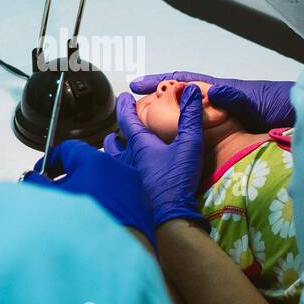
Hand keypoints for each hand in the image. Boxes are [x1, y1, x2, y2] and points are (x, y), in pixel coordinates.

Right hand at [22, 140, 155, 247]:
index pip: (68, 148)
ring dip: (86, 190)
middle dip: (67, 176)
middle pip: (86, 164)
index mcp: (96, 162)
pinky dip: (103, 202)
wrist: (112, 261)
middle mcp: (118, 169)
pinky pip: (118, 197)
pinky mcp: (141, 207)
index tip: (40, 172)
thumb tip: (32, 177)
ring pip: (103, 181)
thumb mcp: (50, 202)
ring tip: (71, 210)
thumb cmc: (82, 231)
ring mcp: (133, 188)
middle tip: (52, 192)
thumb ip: (36, 184)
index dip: (50, 160)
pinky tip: (91, 220)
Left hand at [103, 85, 207, 229]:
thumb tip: (190, 90)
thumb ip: (190, 116)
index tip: (124, 97)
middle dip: (115, 132)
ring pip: (113, 159)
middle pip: (114, 142)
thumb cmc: (177, 179)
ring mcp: (129, 176)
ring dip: (114, 150)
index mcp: (140, 145)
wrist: (171, 213)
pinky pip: (119, 175)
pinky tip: (130, 172)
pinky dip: (119, 168)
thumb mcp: (189, 143)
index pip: (127, 120)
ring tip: (117, 146)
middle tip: (118, 126)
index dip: (125, 106)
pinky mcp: (133, 190)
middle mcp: (129, 159)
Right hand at [129, 71, 295, 131]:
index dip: (159, 81)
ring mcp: (219, 119)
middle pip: (179, 100)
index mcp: (217, 91)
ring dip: (168, 122)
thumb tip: (212, 91)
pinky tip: (174, 148)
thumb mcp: (253, 100)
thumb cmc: (277, 104)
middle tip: (135, 114)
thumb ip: (234, 97)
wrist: (296, 118)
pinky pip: (199, 133)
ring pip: (187, 118)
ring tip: (147, 132)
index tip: (138, 85)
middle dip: (156, 103)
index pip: (182, 81)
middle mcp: (214, 104)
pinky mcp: (226, 134)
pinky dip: (185, 137)